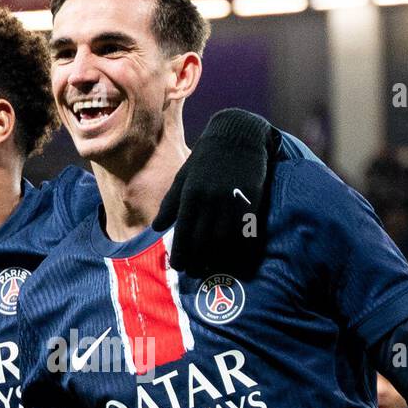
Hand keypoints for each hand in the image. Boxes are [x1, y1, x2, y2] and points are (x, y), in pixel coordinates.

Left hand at [155, 108, 280, 278]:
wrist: (238, 135)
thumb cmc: (207, 157)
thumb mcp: (184, 176)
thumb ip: (171, 202)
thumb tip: (156, 227)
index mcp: (191, 194)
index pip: (183, 232)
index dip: (180, 254)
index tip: (178, 267)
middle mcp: (210, 199)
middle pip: (202, 241)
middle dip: (197, 260)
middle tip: (194, 272)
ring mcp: (232, 200)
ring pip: (224, 240)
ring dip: (217, 259)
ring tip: (211, 268)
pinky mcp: (252, 200)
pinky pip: (244, 232)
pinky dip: (237, 248)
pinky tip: (232, 255)